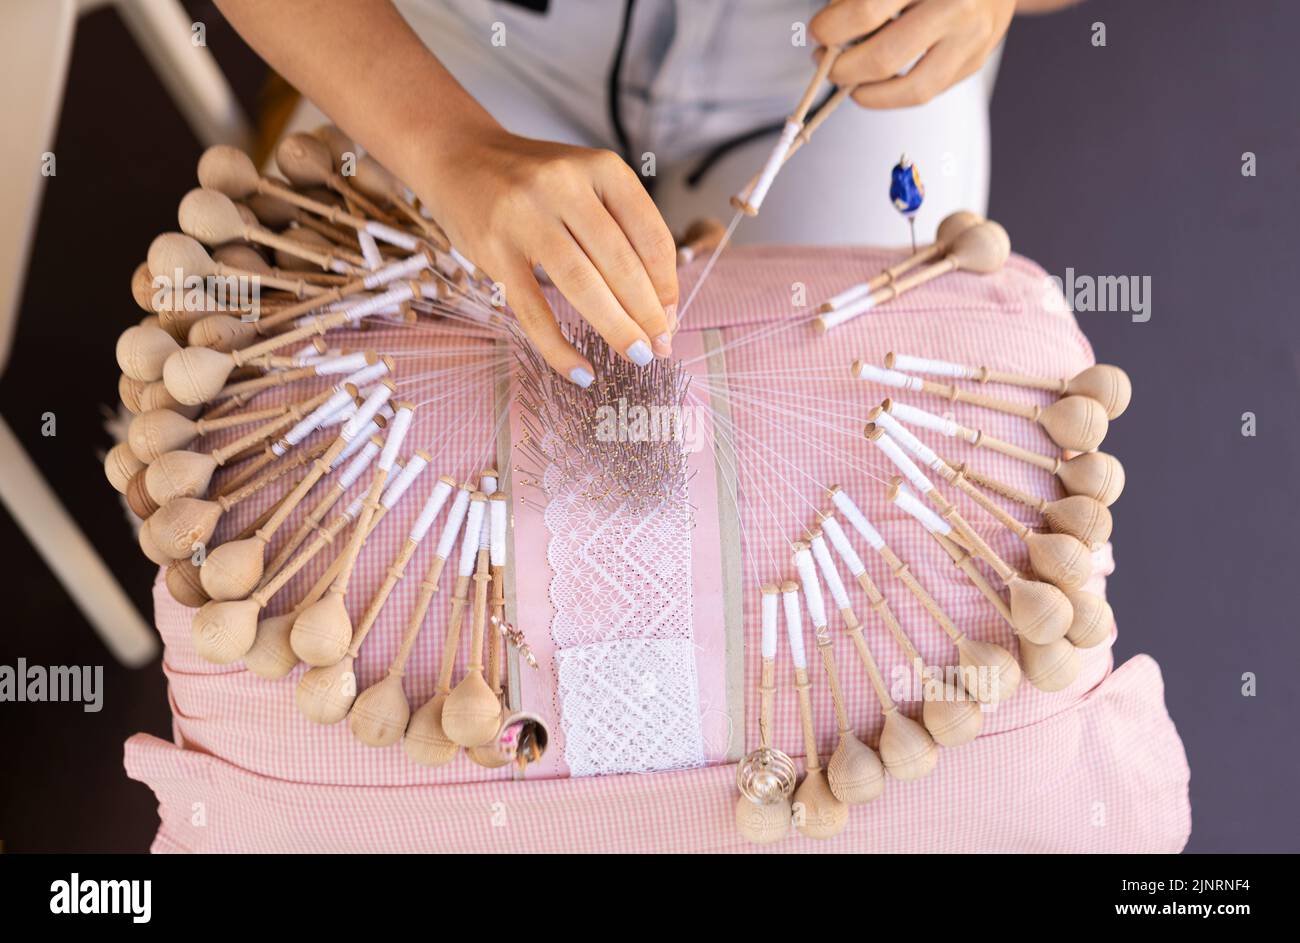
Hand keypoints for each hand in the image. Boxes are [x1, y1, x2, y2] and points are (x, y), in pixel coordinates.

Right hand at [415, 127, 677, 386]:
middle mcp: (565, 186)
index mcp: (601, 167)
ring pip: (582, 285)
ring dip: (615, 328)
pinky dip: (558, 347)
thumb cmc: (534, 181)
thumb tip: (658, 305)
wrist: (457, 156)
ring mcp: (525, 217)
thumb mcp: (585, 183)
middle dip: (647, 314)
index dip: (667, 285)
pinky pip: (532, 310)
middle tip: (660, 348)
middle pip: (620, 263)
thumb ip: (620, 229)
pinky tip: (580, 370)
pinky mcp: (494, 250)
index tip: (670, 319)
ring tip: (636, 356)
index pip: (650, 236)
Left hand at [810, 0, 1015, 108]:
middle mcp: (955, 6)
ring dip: (867, 94)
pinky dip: (893, 93)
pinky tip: (877, 82)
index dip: (831, 27)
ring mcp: (971, 38)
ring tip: (850, 81)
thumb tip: (831, 21)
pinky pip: (926, 92)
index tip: (818, 31)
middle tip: (826, 62)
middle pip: (883, 58)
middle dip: (843, 68)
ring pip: (910, 89)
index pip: (866, 11)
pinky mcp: (975, 60)